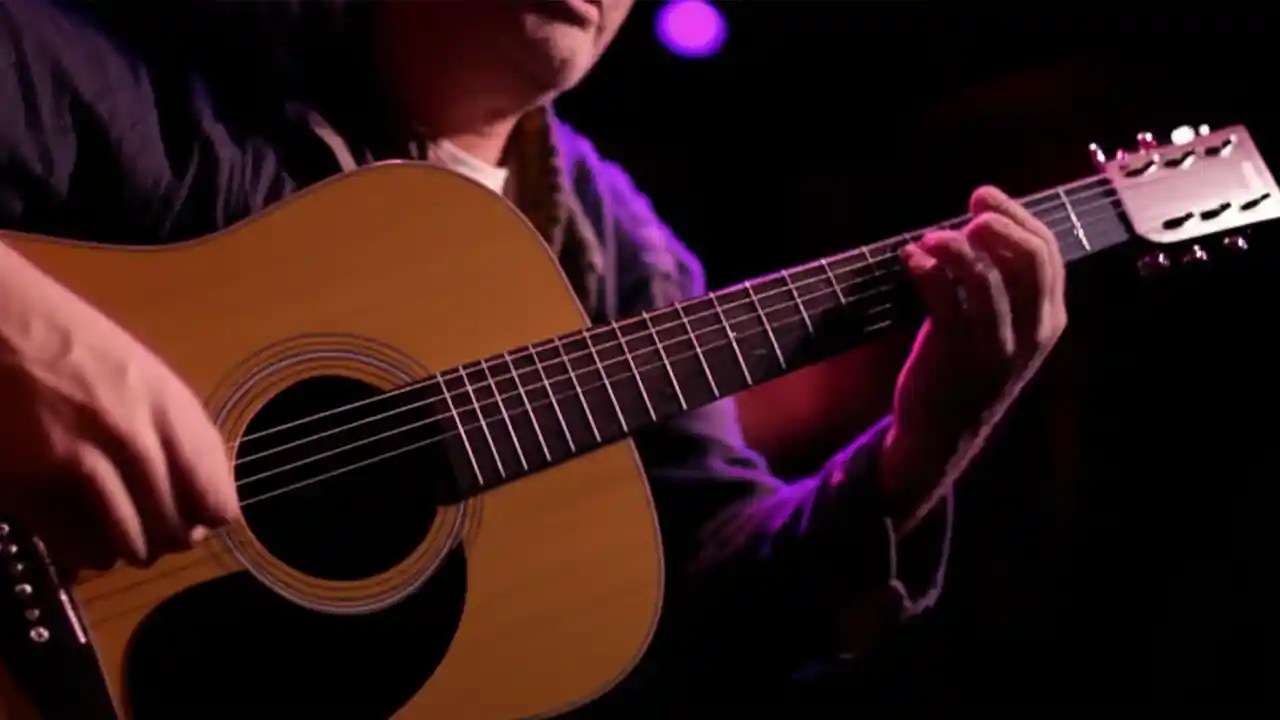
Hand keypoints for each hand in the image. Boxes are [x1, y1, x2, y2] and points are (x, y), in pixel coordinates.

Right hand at [0, 242, 239, 572]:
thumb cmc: (64, 342)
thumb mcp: (141, 374)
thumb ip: (176, 431)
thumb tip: (204, 503)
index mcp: (169, 406)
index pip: (214, 496)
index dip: (206, 518)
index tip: (195, 521)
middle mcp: (132, 434)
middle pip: (175, 528)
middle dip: (166, 539)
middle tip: (152, 534)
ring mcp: (78, 460)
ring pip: (131, 545)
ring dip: (127, 549)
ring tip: (118, 539)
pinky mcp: (27, 483)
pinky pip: (75, 546)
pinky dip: (82, 553)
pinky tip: (79, 538)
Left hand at [879, 186, 1066, 530]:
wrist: (939, 436)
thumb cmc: (964, 371)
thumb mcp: (1002, 331)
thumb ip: (1004, 286)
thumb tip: (980, 224)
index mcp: (1050, 322)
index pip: (1050, 254)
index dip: (1018, 216)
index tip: (985, 197)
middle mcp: (1032, 333)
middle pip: (1031, 258)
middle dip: (999, 222)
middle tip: (967, 209)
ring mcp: (996, 346)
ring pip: (988, 275)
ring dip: (955, 245)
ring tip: (930, 239)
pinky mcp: (957, 354)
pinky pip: (946, 296)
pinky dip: (927, 267)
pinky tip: (911, 258)